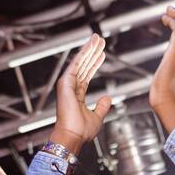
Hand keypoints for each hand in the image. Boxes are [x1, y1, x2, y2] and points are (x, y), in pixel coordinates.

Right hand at [49, 35, 112, 153]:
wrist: (73, 136)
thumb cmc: (82, 131)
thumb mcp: (97, 117)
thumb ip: (102, 107)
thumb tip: (108, 98)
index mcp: (77, 95)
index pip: (87, 75)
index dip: (95, 64)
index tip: (102, 55)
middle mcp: (71, 87)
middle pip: (84, 66)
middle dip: (92, 52)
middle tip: (100, 40)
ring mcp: (67, 84)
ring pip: (81, 62)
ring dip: (89, 49)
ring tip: (97, 38)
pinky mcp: (65, 82)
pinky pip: (77, 64)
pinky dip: (84, 54)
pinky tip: (91, 45)